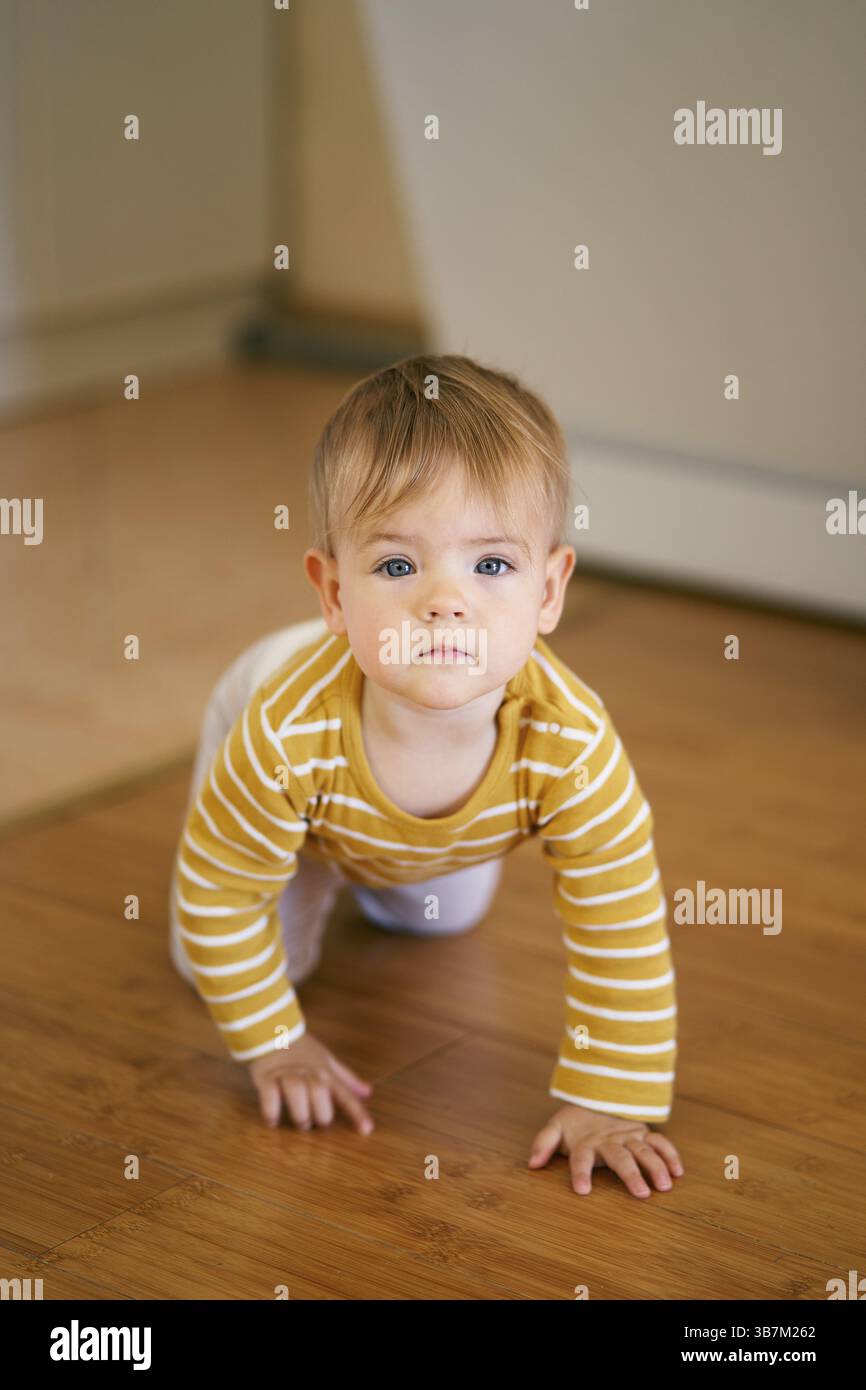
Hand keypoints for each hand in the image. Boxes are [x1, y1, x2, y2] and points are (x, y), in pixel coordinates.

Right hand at [247, 1032, 374, 1134]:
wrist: (273, 1031)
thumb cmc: (303, 1051)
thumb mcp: (328, 1062)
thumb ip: (346, 1079)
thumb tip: (368, 1092)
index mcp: (326, 1072)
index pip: (345, 1094)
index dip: (356, 1112)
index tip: (366, 1130)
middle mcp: (308, 1072)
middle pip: (319, 1091)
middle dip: (321, 1113)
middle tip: (318, 1124)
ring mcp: (286, 1073)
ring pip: (296, 1091)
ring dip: (300, 1112)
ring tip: (301, 1123)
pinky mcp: (266, 1076)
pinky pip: (269, 1094)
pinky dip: (271, 1110)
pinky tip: (273, 1121)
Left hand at [528, 1104, 683, 1197]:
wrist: (597, 1095)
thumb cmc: (576, 1122)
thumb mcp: (556, 1128)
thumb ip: (543, 1143)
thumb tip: (531, 1164)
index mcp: (586, 1142)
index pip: (581, 1158)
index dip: (580, 1172)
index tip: (582, 1190)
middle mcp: (609, 1140)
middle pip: (620, 1157)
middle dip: (630, 1175)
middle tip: (641, 1194)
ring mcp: (628, 1136)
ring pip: (644, 1150)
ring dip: (656, 1166)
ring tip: (664, 1185)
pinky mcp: (643, 1133)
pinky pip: (659, 1143)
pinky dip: (670, 1155)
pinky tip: (678, 1171)